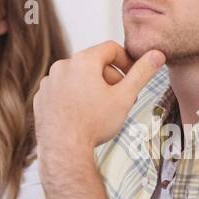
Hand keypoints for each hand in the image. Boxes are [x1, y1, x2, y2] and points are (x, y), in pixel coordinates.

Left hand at [34, 42, 163, 156]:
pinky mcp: (41, 97)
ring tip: (100, 109)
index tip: (132, 76)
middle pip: (93, 63)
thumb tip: (157, 55)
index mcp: (83, 61)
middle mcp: (62, 66)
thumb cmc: (94, 124)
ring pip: (77, 77)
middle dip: (109, 78)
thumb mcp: (125, 97)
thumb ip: (142, 73)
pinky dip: (73, 97)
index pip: (111, 48)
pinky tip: (81, 115)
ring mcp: (49, 82)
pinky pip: (62, 90)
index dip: (126, 61)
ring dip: (91, 87)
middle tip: (120, 98)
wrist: (64, 149)